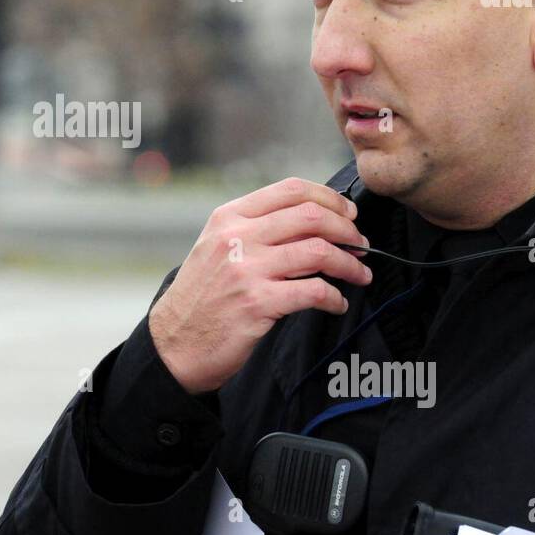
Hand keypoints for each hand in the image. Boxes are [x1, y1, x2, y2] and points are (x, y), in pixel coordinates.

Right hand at [148, 177, 370, 394]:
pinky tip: (337, 304)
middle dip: (347, 229)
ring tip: (359, 274)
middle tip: (360, 245)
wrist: (174, 344)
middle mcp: (236, 237)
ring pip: (318, 251)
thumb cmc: (202, 298)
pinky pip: (314, 292)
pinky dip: (335, 298)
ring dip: (349, 264)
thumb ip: (255, 229)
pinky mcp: (257, 303)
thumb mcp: (216, 248)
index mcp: (228, 217)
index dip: (329, 198)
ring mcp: (246, 270)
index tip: (348, 213)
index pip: (290, 189)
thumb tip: (312, 220)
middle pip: (310, 216)